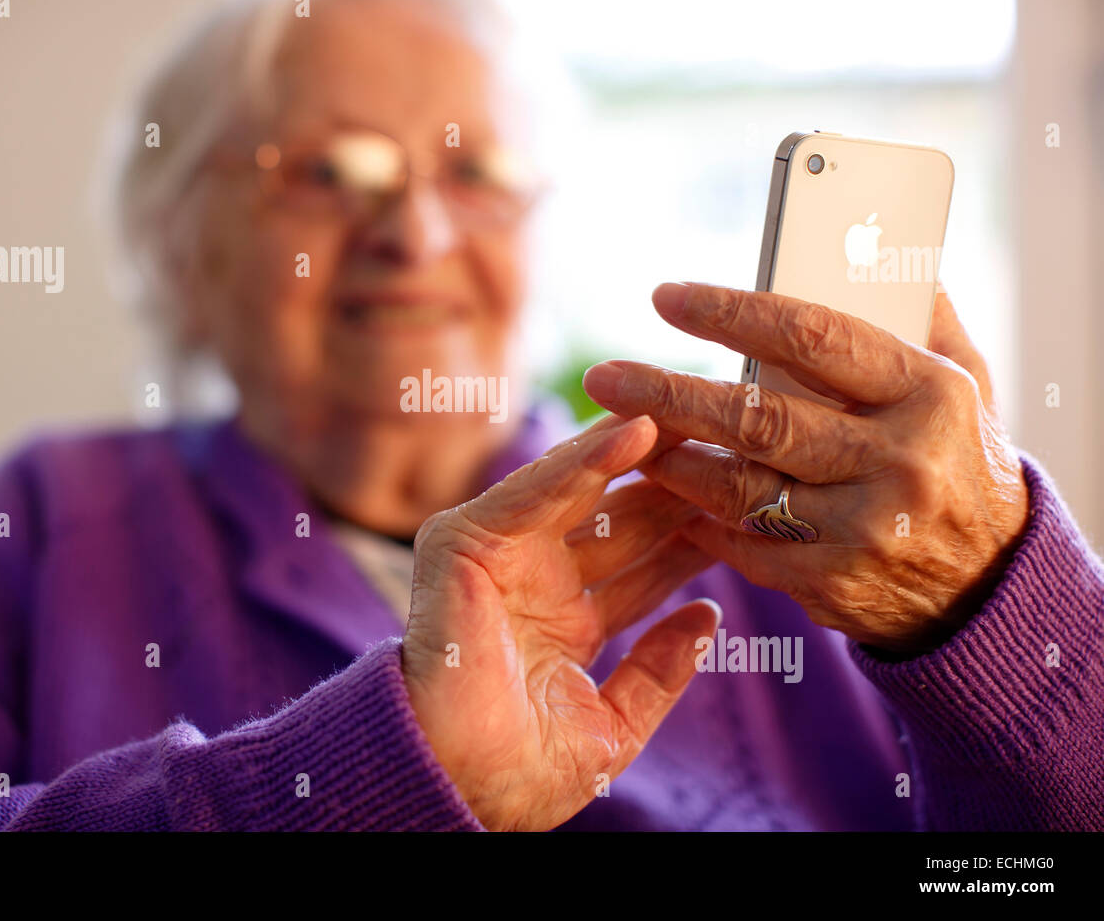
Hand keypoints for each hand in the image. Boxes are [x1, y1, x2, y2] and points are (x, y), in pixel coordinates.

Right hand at [402, 415, 719, 830]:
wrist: (448, 784)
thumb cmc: (514, 773)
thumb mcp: (610, 726)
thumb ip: (657, 673)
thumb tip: (706, 618)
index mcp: (566, 624)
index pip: (642, 568)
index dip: (692, 536)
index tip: (750, 502)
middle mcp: (536, 582)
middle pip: (618, 519)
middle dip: (674, 484)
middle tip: (733, 440)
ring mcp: (500, 557)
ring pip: (580, 491)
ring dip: (637, 452)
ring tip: (694, 413)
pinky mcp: (465, 541)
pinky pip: (536, 492)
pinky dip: (584, 458)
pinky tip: (637, 428)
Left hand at [582, 282, 1029, 654]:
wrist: (993, 584)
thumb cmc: (962, 463)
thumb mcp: (969, 384)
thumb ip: (921, 319)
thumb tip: (866, 249)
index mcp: (928, 393)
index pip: (812, 337)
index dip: (729, 313)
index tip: (667, 298)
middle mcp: (899, 460)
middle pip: (758, 418)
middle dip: (668, 396)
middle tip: (604, 378)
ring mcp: (867, 529)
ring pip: (739, 487)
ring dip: (671, 461)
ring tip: (621, 437)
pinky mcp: (837, 584)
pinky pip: (746, 545)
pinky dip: (701, 521)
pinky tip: (669, 499)